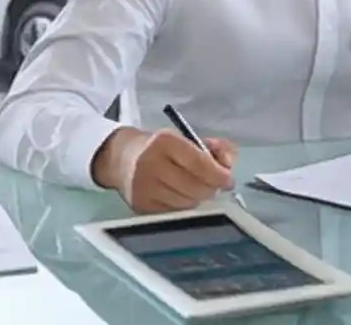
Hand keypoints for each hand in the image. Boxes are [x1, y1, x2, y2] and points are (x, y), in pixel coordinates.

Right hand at [92, 128, 237, 212]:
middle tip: (214, 186)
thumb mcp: (186, 138)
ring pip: (185, 202)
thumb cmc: (160, 148)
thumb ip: (215, 147)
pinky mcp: (140, 205)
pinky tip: (181, 196)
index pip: (199, 163)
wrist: (121, 158)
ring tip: (195, 188)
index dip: (218, 174)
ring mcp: (143, 187)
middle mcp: (151, 163)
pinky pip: (173, 212)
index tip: (228, 180)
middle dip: (211, 189)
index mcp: (164, 141)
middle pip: (194, 186)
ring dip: (197, 198)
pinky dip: (183, 206)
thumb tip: (229, 164)